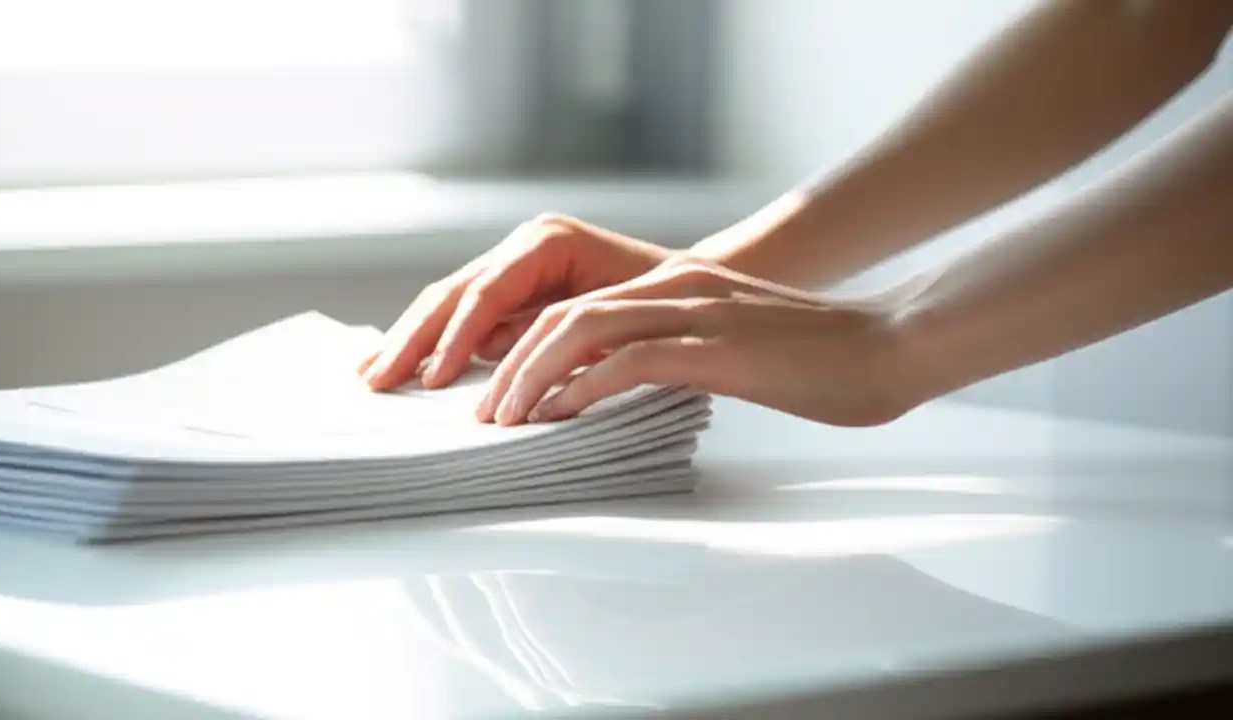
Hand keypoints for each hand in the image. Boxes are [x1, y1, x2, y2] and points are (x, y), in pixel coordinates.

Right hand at [359, 213, 672, 389]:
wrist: (694, 283)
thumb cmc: (665, 300)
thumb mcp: (614, 317)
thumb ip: (554, 332)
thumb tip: (490, 359)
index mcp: (548, 242)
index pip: (486, 292)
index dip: (454, 337)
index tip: (430, 378)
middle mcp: (524, 245)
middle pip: (453, 293)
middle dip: (412, 338)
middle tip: (374, 379)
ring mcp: (516, 263)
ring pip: (450, 302)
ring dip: (411, 339)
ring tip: (371, 373)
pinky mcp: (515, 288)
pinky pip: (466, 314)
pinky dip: (434, 340)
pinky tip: (404, 362)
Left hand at [477, 257, 918, 427]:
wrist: (894, 344)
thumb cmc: (826, 357)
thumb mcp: (743, 344)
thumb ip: (691, 351)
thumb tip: (645, 386)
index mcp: (682, 284)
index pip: (583, 307)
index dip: (533, 346)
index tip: (507, 388)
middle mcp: (679, 287)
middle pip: (567, 316)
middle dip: (514, 363)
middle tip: (487, 410)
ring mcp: (696, 312)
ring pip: (583, 331)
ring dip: (534, 376)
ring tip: (506, 418)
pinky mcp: (716, 347)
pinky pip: (629, 361)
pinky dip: (583, 388)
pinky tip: (560, 416)